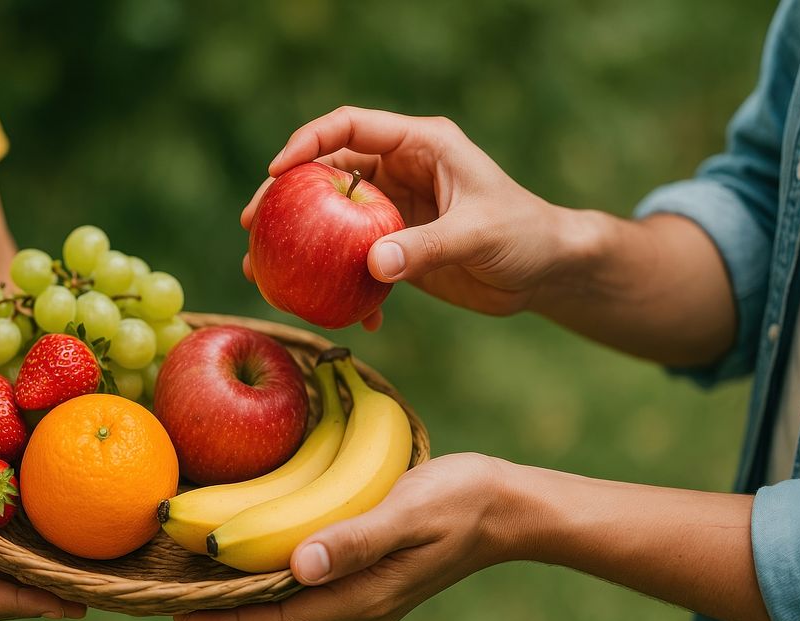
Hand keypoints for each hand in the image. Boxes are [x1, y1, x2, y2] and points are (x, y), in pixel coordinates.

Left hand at [174, 453, 519, 620]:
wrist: (507, 505)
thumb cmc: (459, 501)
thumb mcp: (407, 513)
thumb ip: (355, 541)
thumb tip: (300, 566)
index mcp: (366, 595)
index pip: (282, 619)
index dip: (230, 620)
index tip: (183, 616)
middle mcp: (363, 603)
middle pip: (283, 619)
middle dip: (232, 614)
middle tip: (181, 600)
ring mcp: (371, 592)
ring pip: (297, 605)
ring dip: (254, 598)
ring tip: (210, 583)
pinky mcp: (377, 575)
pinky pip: (316, 587)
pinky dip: (282, 580)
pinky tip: (266, 560)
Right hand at [240, 107, 589, 327]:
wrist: (546, 272)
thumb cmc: (525, 235)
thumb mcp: (479, 234)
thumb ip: (426, 247)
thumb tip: (372, 265)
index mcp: (420, 146)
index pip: (351, 127)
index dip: (309, 143)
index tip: (277, 173)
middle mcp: (401, 172)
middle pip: (329, 173)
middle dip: (288, 197)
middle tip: (253, 225)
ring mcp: (397, 211)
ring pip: (335, 219)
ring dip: (305, 244)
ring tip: (265, 272)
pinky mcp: (399, 248)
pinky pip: (357, 260)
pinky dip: (347, 284)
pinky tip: (354, 314)